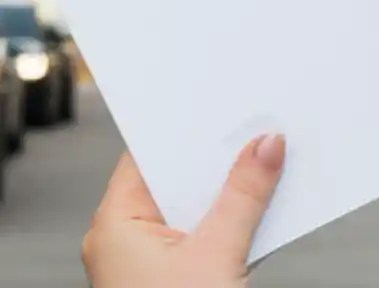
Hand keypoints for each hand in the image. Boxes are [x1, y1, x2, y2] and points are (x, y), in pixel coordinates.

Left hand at [83, 135, 285, 287]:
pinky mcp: (168, 284)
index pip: (146, 157)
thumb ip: (244, 195)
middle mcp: (120, 241)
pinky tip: (259, 209)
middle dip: (213, 162)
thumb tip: (265, 145)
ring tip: (264, 164)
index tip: (221, 108)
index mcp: (113, 225)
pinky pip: (197, 239)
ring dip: (225, 193)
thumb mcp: (219, 255)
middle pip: (170, 182)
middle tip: (253, 130)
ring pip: (188, 212)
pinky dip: (225, 223)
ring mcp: (142, 266)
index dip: (184, 131)